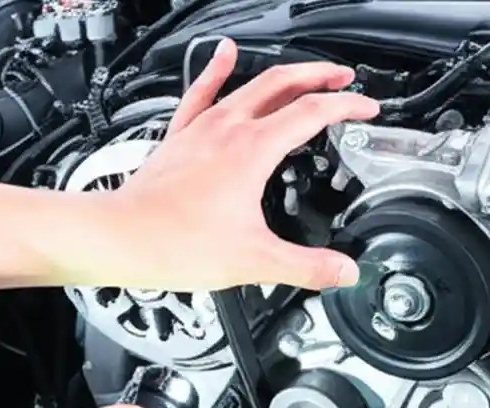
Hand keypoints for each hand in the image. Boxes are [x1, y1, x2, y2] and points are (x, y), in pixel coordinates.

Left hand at [91, 39, 378, 290]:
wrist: (121, 237)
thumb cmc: (175, 242)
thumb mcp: (257, 260)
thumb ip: (308, 267)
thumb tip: (343, 271)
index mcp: (253, 150)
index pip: (313, 112)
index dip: (348, 106)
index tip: (367, 108)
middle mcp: (227, 129)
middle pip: (283, 84)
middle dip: (320, 77)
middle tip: (344, 79)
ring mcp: (201, 130)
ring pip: (249, 85)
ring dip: (283, 74)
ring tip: (304, 71)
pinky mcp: (180, 138)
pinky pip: (202, 92)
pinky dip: (217, 69)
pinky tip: (223, 54)